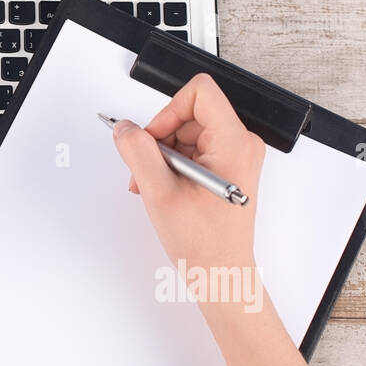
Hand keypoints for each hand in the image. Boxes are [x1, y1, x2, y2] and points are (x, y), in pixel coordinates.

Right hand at [112, 72, 264, 280]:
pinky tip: (163, 188)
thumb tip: (124, 128)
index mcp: (234, 144)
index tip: (155, 138)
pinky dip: (171, 165)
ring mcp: (235, 156)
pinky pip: (192, 149)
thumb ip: (138, 152)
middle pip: (189, 113)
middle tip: (149, 171)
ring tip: (154, 186)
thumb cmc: (205, 244)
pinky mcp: (226, 167)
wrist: (220, 274)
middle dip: (161, 139)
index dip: (168, 111)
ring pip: (186, 132)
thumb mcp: (160, 193)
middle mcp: (240, 145)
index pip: (199, 92)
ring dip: (162, 155)